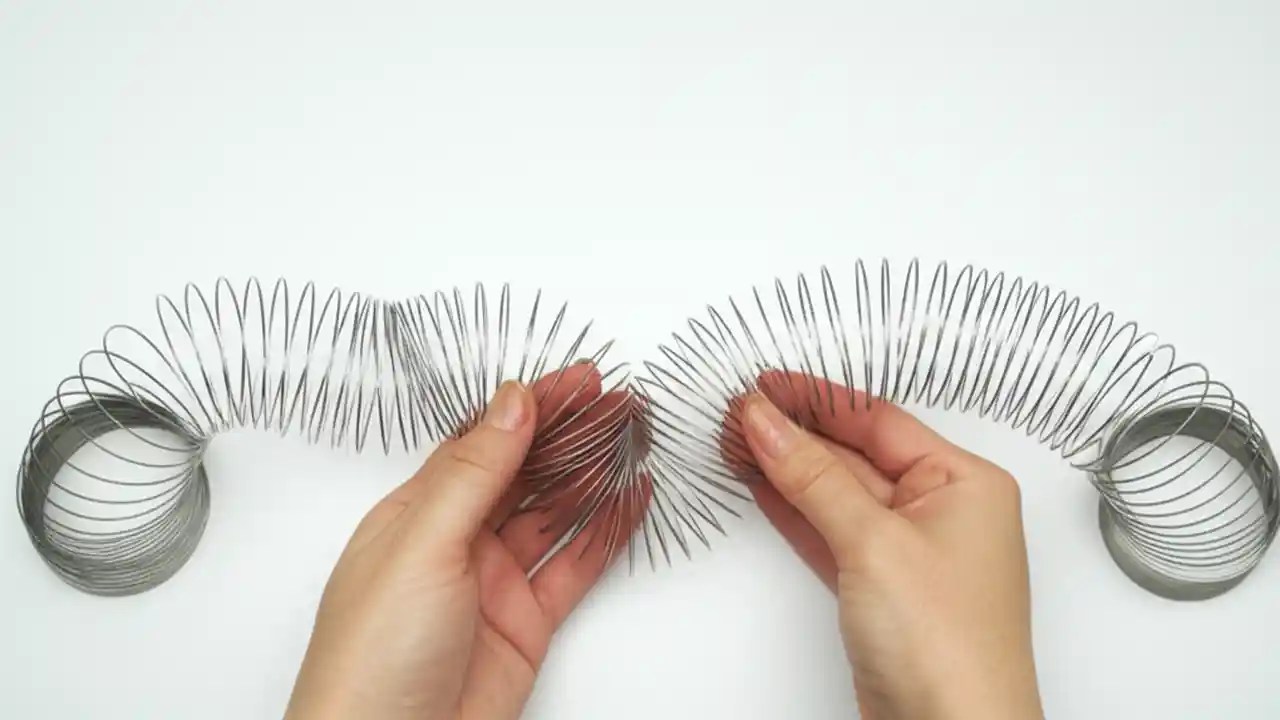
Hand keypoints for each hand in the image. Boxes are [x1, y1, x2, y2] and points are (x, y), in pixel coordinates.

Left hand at [285, 365, 640, 719]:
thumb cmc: (371, 661)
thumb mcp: (421, 546)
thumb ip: (473, 474)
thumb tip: (510, 402)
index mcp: (414, 514)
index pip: (482, 442)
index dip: (531, 407)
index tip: (576, 379)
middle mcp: (455, 543)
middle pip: (523, 473)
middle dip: (570, 435)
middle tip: (617, 403)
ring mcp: (493, 584)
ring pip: (554, 515)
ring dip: (593, 476)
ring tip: (633, 439)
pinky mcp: (525, 625)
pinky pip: (575, 567)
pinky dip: (606, 533)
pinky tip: (629, 502)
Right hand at [732, 371, 1043, 719]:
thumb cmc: (949, 647)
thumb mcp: (874, 541)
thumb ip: (813, 476)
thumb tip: (767, 421)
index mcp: (966, 483)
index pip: (878, 420)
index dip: (815, 399)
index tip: (763, 385)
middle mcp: (944, 511)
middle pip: (855, 453)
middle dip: (794, 432)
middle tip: (736, 411)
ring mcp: (912, 552)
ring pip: (838, 493)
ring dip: (787, 468)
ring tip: (735, 439)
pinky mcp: (883, 589)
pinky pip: (832, 532)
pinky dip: (795, 510)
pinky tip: (760, 485)